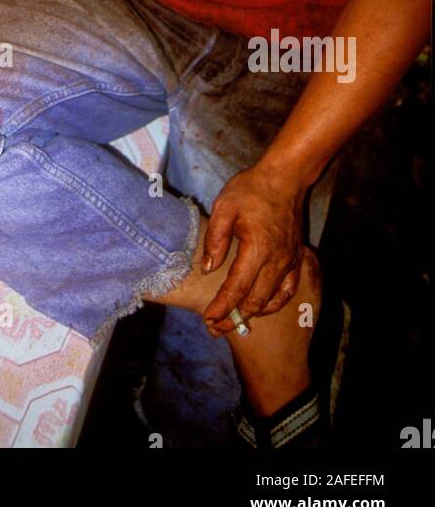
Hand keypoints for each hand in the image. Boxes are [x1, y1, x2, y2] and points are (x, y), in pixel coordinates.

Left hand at [201, 164, 305, 334]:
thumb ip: (215, 239)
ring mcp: (290, 262)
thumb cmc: (252, 189)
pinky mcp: (297, 259)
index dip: (222, 307)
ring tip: (233, 323)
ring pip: (271, 300)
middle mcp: (278, 260)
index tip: (208, 319)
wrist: (285, 179)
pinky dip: (273, 304)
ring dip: (252, 315)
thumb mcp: (224, 206)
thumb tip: (209, 268)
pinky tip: (261, 308)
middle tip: (214, 328)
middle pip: (255, 301)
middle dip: (234, 318)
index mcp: (258, 248)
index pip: (238, 288)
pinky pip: (288, 291)